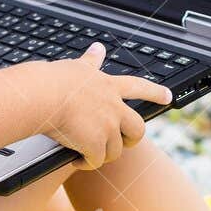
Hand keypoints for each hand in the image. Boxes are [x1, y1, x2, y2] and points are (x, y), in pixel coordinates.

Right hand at [42, 42, 171, 169]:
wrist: (42, 96)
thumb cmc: (53, 81)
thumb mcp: (77, 67)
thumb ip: (91, 61)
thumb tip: (98, 47)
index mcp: (109, 87)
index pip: (139, 86)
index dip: (155, 92)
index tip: (168, 96)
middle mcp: (113, 107)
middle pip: (137, 128)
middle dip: (133, 138)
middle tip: (123, 143)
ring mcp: (108, 126)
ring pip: (116, 150)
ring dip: (102, 154)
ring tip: (85, 153)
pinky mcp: (97, 144)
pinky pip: (96, 161)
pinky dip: (86, 163)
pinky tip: (76, 160)